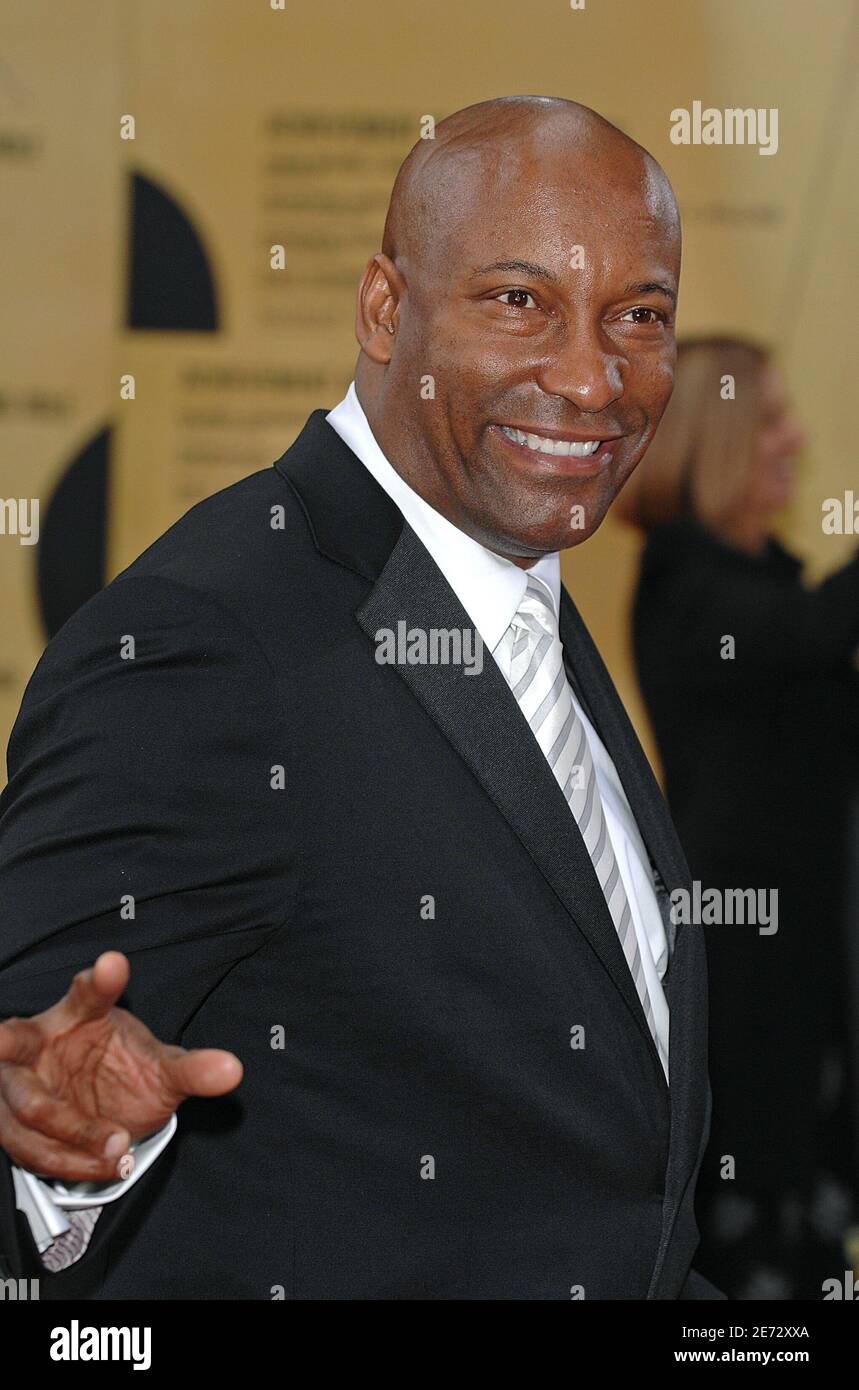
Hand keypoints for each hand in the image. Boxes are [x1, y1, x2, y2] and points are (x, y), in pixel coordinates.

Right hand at [0, 951, 241, 1182]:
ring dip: (71, 1131)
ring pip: (29, 1107)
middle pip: (15, 1040)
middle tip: (0, 1040)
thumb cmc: (120, 1071)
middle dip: (4, 1041)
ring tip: (118, 1144)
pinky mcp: (15, 1128)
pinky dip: (69, 1160)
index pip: (89, 993)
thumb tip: (232, 1070)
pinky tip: (105, 1163)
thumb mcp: (160, 1070)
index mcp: (78, 1015)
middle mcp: (39, 1045)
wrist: (100, 1110)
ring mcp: (20, 1086)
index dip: (101, 980)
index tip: (114, 963)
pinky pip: (32, 1148)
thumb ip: (193, 1068)